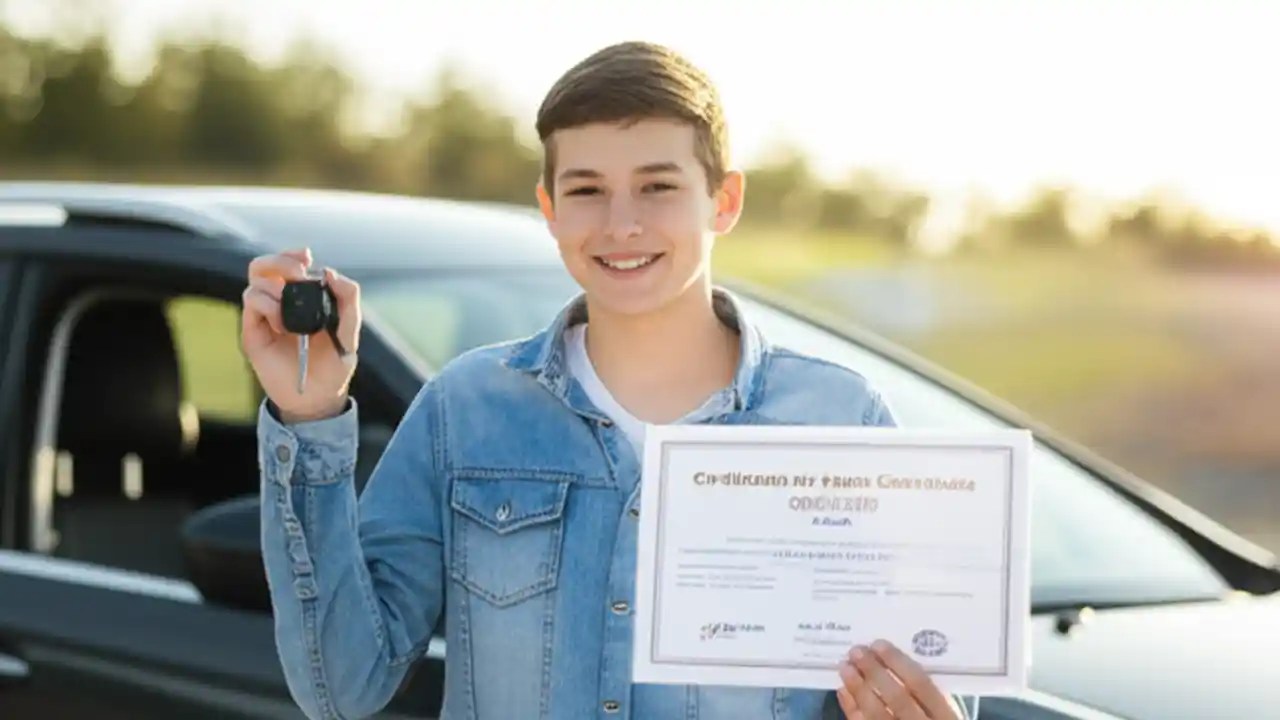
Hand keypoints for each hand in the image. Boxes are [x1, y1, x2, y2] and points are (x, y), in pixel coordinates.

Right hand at [241, 248, 361, 422]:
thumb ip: (348, 299)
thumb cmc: (334, 364)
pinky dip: (266, 304)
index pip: (288, 264)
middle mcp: (279, 303)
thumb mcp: (349, 330)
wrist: (318, 397)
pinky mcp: (253, 332)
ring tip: (289, 304)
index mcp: (302, 298)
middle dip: (279, 261)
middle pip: (263, 265)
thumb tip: (328, 272)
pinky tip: (282, 322)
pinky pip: (250, 302)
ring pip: (255, 280)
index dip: (292, 254)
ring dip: (274, 285)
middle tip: (297, 272)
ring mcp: (264, 316)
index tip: (305, 256)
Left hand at [836, 640, 958, 719]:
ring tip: (845, 667)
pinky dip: (851, 709)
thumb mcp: (946, 714)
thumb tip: (895, 664)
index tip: (878, 644)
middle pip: (897, 698)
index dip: (898, 663)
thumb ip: (929, 696)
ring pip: (877, 715)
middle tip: (856, 651)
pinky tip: (844, 692)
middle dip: (874, 672)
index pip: (921, 685)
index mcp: (947, 718)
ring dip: (858, 688)